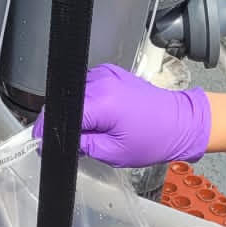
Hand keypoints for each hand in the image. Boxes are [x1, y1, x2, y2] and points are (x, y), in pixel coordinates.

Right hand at [32, 63, 211, 169]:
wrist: (181, 123)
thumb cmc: (154, 139)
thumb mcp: (113, 152)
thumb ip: (82, 145)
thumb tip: (60, 143)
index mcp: (102, 101)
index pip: (60, 113)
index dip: (49, 130)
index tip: (44, 143)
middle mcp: (102, 81)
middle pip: (66, 101)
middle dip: (64, 122)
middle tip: (75, 142)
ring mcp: (107, 74)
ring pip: (75, 94)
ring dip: (77, 111)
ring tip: (94, 129)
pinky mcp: (112, 73)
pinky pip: (88, 87)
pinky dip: (88, 102)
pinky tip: (101, 116)